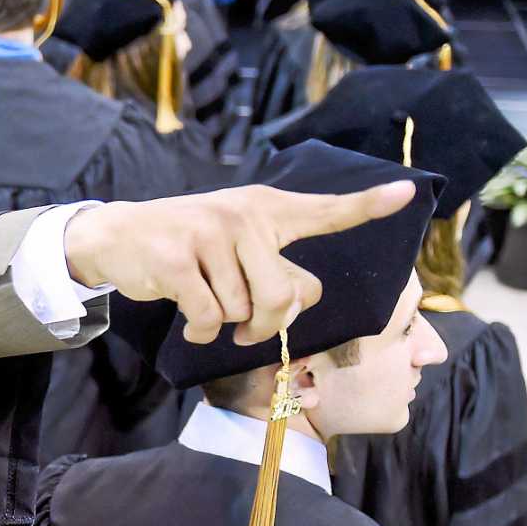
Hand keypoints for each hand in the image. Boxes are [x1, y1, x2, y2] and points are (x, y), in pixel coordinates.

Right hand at [63, 181, 415, 344]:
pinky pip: (207, 318)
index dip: (367, 205)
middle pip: (282, 297)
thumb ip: (278, 272)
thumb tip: (303, 301)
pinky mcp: (175, 262)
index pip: (324, 210)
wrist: (118, 236)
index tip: (407, 193)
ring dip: (223, 325)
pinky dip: (199, 333)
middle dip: (264, 326)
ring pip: (240, 312)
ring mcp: (207, 237)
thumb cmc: (188, 246)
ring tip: (204, 305)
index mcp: (266, 210)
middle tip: (246, 329)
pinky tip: (189, 322)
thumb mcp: (237, 249)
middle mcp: (242, 217)